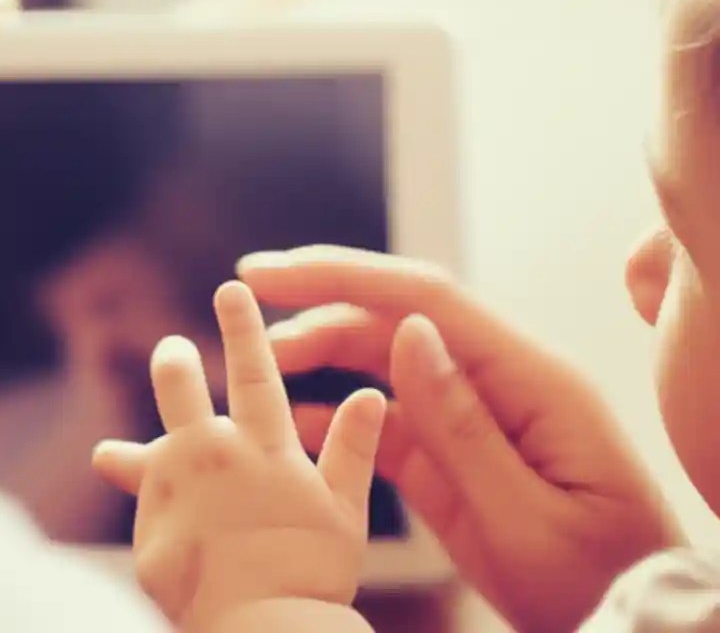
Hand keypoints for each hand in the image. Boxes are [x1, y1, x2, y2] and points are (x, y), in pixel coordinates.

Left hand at [92, 282, 386, 629]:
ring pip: (147, 440)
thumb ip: (352, 449)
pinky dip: (125, 474)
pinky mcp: (151, 519)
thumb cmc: (311, 573)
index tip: (230, 288)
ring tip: (113, 444)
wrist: (262, 626)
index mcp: (266, 447)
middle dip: (175, 362)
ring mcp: (176, 484)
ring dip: (134, 433)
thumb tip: (373, 394)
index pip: (255, 369)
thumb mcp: (344, 510)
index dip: (242, 326)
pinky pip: (135, 493)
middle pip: (182, 388)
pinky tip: (109, 458)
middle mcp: (215, 453)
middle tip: (172, 350)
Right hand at [237, 245, 680, 632]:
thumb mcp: (526, 515)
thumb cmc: (593, 576)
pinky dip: (338, 415)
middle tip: (247, 315)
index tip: (269, 271)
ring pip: (385, 364)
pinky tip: (291, 420)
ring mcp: (474, 417)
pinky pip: (387, 420)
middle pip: (396, 321)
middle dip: (319, 309)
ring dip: (323, 355)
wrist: (622, 618)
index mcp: (533, 380)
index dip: (342, 274)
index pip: (426, 299)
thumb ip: (464, 425)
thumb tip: (410, 330)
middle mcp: (500, 383)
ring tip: (261, 364)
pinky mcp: (453, 455)